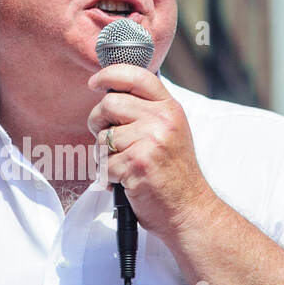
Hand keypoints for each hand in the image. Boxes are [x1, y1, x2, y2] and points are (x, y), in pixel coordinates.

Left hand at [86, 64, 214, 243]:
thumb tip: (110, 93)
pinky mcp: (137, 163)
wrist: (188, 209)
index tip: (95, 83)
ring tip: (124, 166)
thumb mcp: (170, 132)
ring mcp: (151, 140)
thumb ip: (147, 112)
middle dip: (98, 122)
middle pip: (110, 103)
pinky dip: (109, 177)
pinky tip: (126, 181)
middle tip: (109, 140)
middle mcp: (162, 120)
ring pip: (103, 136)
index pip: (136, 76)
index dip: (109, 74)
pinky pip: (104, 163)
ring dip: (105, 155)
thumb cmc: (173, 174)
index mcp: (169, 108)